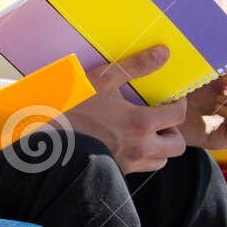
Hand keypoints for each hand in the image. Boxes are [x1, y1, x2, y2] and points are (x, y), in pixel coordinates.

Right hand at [64, 46, 186, 174]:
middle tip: (159, 120)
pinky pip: (141, 168)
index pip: (178, 115)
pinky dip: (141, 158)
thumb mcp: (102, 80)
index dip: (179, 104)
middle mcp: (140, 147)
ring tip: (144, 134)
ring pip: (161, 160)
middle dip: (172, 131)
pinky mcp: (116, 172)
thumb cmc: (74, 106)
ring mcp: (128, 163)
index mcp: (141, 123)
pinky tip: (126, 144)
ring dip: (159, 147)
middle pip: (177, 145)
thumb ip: (136, 66)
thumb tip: (164, 53)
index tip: (172, 99)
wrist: (48, 138)